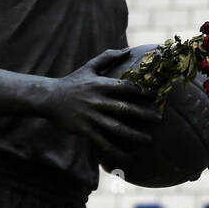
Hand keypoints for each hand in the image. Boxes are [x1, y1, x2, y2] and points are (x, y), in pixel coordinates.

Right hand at [42, 47, 161, 162]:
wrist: (48, 98)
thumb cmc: (73, 81)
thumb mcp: (89, 66)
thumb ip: (108, 57)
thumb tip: (128, 49)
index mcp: (101, 84)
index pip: (126, 87)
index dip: (142, 91)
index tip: (157, 96)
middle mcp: (98, 101)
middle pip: (125, 108)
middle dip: (144, 114)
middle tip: (160, 118)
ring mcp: (91, 117)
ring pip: (116, 128)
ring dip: (134, 135)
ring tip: (149, 140)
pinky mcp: (84, 130)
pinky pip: (102, 143)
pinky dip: (115, 151)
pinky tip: (128, 158)